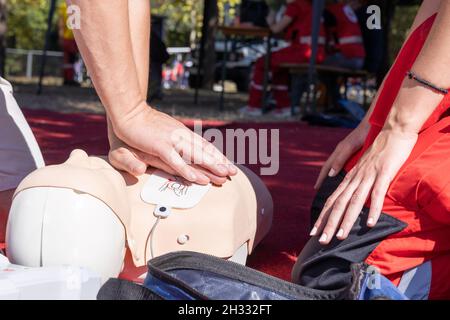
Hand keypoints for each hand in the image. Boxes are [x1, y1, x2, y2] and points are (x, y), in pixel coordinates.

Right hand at [110, 104, 236, 184]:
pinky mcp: (159, 146)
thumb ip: (175, 141)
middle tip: (233, 172)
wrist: (128, 111)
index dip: (217, 155)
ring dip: (210, 166)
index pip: (204, 145)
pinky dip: (186, 170)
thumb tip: (187, 147)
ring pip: (195, 155)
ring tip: (223, 176)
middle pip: (204, 151)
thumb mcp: (164, 132)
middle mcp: (180, 135)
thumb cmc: (144, 124)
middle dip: (220, 162)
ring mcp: (171, 140)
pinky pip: (175, 161)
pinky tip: (196, 178)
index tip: (229, 164)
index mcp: (182, 133)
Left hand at [311, 128, 417, 244]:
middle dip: (329, 224)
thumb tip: (352, 200)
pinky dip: (372, 209)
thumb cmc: (380, 152)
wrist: (393, 131)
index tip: (314, 233)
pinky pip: (377, 193)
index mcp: (349, 179)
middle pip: (338, 204)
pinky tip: (369, 223)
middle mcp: (354, 179)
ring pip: (354, 201)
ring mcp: (368, 176)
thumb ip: (357, 184)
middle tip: (322, 241)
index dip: (322, 217)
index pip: (331, 201)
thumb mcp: (364, 170)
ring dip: (346, 220)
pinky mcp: (383, 173)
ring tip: (340, 237)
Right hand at [314, 120, 369, 189]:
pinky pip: (349, 165)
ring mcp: (349, 152)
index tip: (316, 188)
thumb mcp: (350, 147)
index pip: (326, 168)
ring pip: (339, 167)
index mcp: (338, 152)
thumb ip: (340, 159)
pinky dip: (346, 172)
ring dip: (336, 176)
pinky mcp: (357, 152)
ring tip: (335, 187)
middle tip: (323, 190)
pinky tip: (350, 177)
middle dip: (326, 179)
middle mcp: (342, 153)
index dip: (321, 178)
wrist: (375, 123)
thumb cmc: (362, 133)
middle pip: (331, 168)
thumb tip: (330, 175)